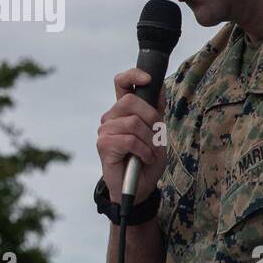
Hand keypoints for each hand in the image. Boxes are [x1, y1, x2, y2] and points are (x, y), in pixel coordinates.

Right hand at [96, 68, 167, 205]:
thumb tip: (159, 87)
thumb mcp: (158, 132)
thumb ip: (156, 110)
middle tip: (155, 135)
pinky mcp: (104, 145)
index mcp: (124, 111)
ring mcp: (105, 131)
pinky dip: (143, 151)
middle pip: (130, 101)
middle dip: (150, 118)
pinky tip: (143, 159)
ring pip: (133, 123)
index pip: (122, 82)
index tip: (148, 79)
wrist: (140, 187)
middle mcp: (111, 117)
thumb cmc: (147, 160)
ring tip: (149, 153)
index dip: (133, 75)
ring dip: (149, 141)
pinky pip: (130, 140)